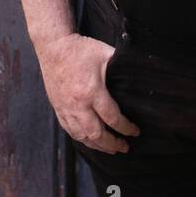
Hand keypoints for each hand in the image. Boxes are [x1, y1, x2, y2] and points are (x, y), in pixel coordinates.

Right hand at [37, 33, 139, 153]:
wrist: (54, 47)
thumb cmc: (82, 50)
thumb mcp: (106, 55)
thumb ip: (122, 69)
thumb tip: (141, 77)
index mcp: (92, 91)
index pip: (112, 118)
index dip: (126, 128)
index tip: (135, 132)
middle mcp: (78, 104)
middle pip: (97, 134)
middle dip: (112, 143)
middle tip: (125, 147)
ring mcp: (66, 108)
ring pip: (82, 136)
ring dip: (97, 146)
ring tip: (110, 149)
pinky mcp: (58, 108)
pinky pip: (70, 130)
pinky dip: (82, 139)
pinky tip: (91, 141)